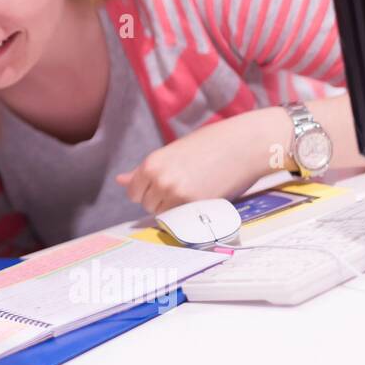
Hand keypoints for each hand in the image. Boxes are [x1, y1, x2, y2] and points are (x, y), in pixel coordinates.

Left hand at [115, 108, 288, 215]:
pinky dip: (188, 215)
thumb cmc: (210, 144)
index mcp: (152, 164)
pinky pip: (181, 220)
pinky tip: (201, 197)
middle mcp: (160, 180)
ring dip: (174, 209)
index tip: (163, 185)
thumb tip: (120, 180)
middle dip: (161, 200)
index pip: (133, 192)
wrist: (244, 144)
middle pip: (147, 205)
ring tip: (194, 190)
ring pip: (163, 215)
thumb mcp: (172, 152)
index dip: (146, 191)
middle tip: (184, 185)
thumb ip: (146, 171)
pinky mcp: (196, 205)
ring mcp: (177, 195)